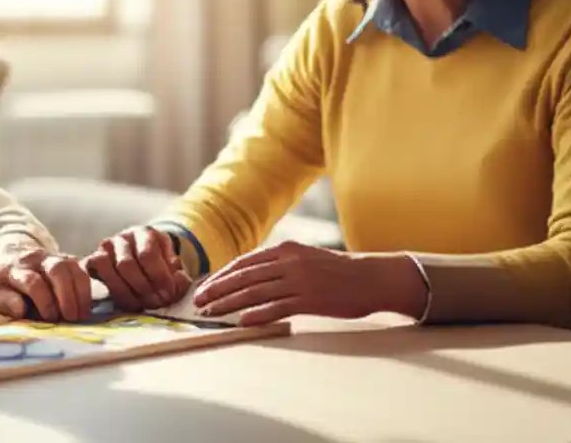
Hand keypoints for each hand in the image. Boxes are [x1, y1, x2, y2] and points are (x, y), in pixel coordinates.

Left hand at [0, 244, 93, 321]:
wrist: (11, 258)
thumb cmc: (5, 286)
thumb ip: (7, 303)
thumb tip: (21, 310)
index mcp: (14, 269)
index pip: (33, 281)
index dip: (44, 301)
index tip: (50, 319)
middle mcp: (36, 258)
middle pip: (57, 269)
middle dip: (66, 295)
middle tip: (70, 318)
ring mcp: (54, 256)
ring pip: (73, 267)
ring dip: (80, 293)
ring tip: (81, 316)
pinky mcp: (68, 259)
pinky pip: (82, 269)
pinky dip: (86, 289)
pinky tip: (85, 307)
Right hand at [84, 227, 190, 310]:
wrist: (143, 261)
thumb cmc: (161, 266)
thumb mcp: (174, 268)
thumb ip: (179, 277)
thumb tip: (177, 283)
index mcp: (146, 233)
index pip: (147, 254)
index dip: (158, 277)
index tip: (168, 293)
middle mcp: (123, 237)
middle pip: (126, 264)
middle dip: (143, 288)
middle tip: (156, 303)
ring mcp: (106, 247)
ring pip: (105, 266)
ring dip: (125, 292)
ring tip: (142, 304)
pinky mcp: (93, 259)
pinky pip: (91, 271)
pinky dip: (109, 289)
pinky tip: (127, 301)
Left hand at [192, 241, 426, 324]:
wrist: (372, 278)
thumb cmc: (338, 272)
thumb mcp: (305, 258)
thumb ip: (279, 265)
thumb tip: (250, 277)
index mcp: (286, 250)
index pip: (244, 262)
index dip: (222, 275)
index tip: (205, 286)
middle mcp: (289, 262)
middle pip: (244, 276)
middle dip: (217, 289)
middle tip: (199, 301)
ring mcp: (299, 281)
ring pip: (255, 292)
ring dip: (229, 303)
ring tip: (212, 313)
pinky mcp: (310, 300)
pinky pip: (277, 307)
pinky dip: (257, 314)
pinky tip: (242, 321)